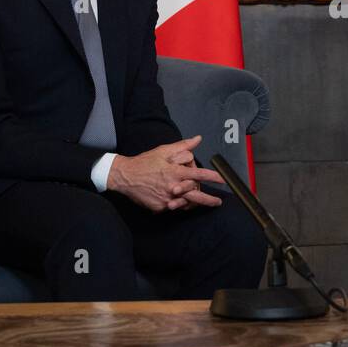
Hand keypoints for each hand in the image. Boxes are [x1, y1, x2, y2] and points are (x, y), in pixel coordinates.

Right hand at [106, 135, 226, 211]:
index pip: (199, 174)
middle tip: (217, 202)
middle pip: (196, 196)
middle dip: (209, 200)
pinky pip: (173, 207)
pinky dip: (177, 204)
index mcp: (175, 172)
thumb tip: (197, 139)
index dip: (213, 177)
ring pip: (186, 203)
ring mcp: (166, 199)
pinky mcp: (160, 207)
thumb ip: (183, 146)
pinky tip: (179, 201)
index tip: (222, 180)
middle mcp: (172, 186)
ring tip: (202, 204)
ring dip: (194, 203)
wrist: (125, 177)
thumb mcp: (163, 151)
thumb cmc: (145, 162)